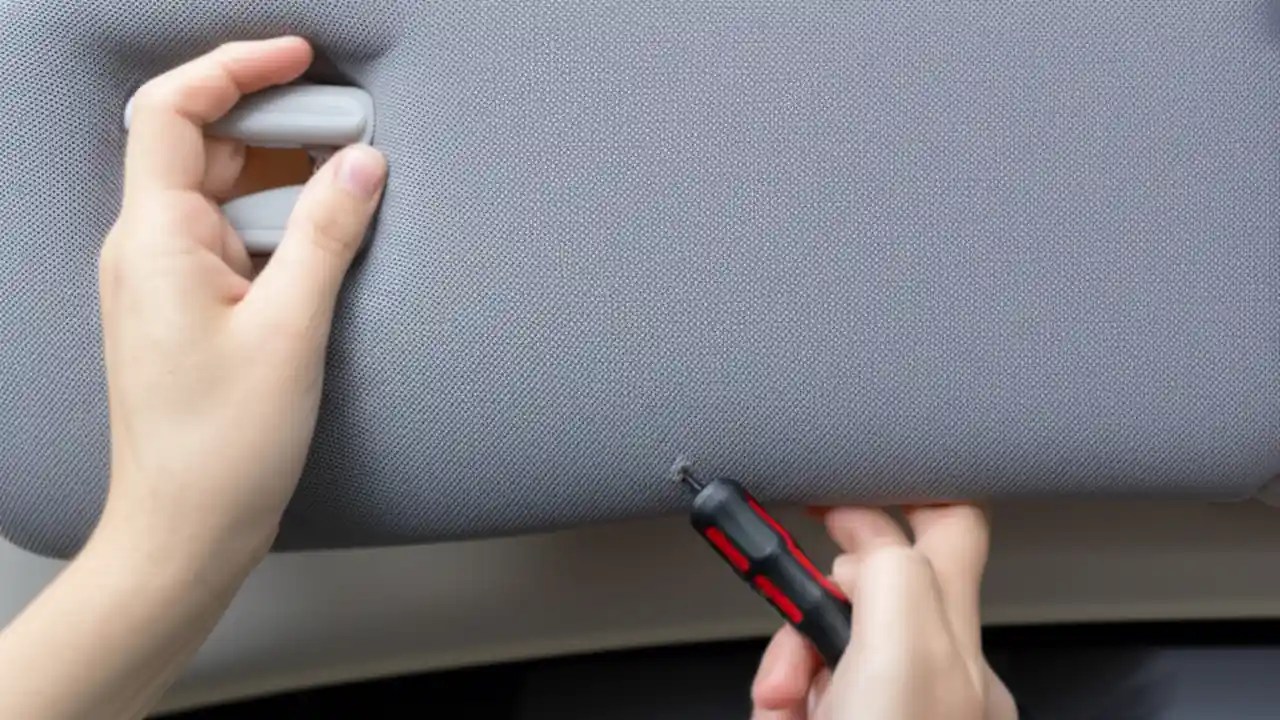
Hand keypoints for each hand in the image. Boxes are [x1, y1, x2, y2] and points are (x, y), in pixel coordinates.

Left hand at [97, 37, 386, 566]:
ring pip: (227, 193)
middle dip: (280, 122)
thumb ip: (329, 234)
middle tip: (356, 125)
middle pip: (206, 146)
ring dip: (288, 176)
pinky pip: (236, 238)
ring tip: (356, 176)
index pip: (175, 111)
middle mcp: (149, 248)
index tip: (300, 56)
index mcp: (154, 239)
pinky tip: (332, 236)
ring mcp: (167, 279)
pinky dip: (284, 223)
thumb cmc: (222, 446)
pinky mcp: (191, 309)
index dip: (235, 68)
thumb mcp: (291, 329)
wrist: (183, 531)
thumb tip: (365, 161)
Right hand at [751, 505, 1016, 719]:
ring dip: (786, 659)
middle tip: (789, 609)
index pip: (950, 525)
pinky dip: (780, 701)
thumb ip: (892, 572)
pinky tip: (784, 719)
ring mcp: (892, 704)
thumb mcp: (905, 654)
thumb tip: (864, 535)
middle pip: (863, 584)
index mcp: (956, 641)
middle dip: (809, 594)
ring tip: (785, 699)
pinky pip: (804, 689)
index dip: (893, 495)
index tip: (838, 490)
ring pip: (823, 641)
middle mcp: (932, 671)